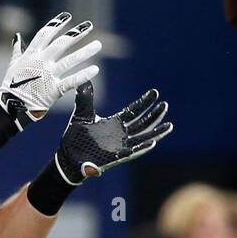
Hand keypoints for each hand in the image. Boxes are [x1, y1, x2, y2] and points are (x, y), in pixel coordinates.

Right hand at [0, 12, 100, 130]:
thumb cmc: (11, 87)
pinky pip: (71, 81)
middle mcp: (41, 62)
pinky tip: (95, 69)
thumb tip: (17, 36)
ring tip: (98, 45)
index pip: (45, 34)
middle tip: (89, 25)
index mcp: (31, 55)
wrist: (11, 107)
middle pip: (61, 44)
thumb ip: (17, 50)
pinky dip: (83, 75)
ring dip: (85, 52)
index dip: (56, 24)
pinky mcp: (54, 90)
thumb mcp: (13, 65)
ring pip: (69, 60)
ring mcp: (48, 75)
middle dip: (76, 34)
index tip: (67, 16)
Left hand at [54, 81, 171, 184]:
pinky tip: (153, 142)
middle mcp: (120, 134)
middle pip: (142, 123)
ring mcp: (120, 145)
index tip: (155, 92)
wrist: (67, 156)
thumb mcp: (81, 114)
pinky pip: (132, 152)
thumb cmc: (75, 137)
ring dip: (156, 132)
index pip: (134, 111)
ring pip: (143, 138)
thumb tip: (84, 81)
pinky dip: (142, 147)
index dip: (145, 102)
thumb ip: (85, 98)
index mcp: (115, 123)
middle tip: (165, 105)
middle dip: (154, 115)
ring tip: (169, 125)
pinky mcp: (116, 156)